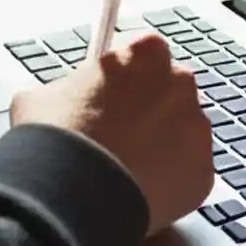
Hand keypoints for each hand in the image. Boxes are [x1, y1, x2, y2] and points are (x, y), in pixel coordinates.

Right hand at [10, 34, 214, 236]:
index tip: (112, 95)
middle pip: (170, 93)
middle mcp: (181, 83)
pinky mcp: (204, 172)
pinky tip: (137, 191)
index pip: (145, 53)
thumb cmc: (55, 137)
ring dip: (161, 147)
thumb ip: (65, 89)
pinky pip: (186, 174)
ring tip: (124, 170)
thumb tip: (60, 100)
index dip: (126, 77)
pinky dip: (168, 183)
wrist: (73, 194)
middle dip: (148, 111)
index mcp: (145, 52)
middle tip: (117, 136)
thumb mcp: (41, 96)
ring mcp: (197, 129)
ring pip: (182, 135)